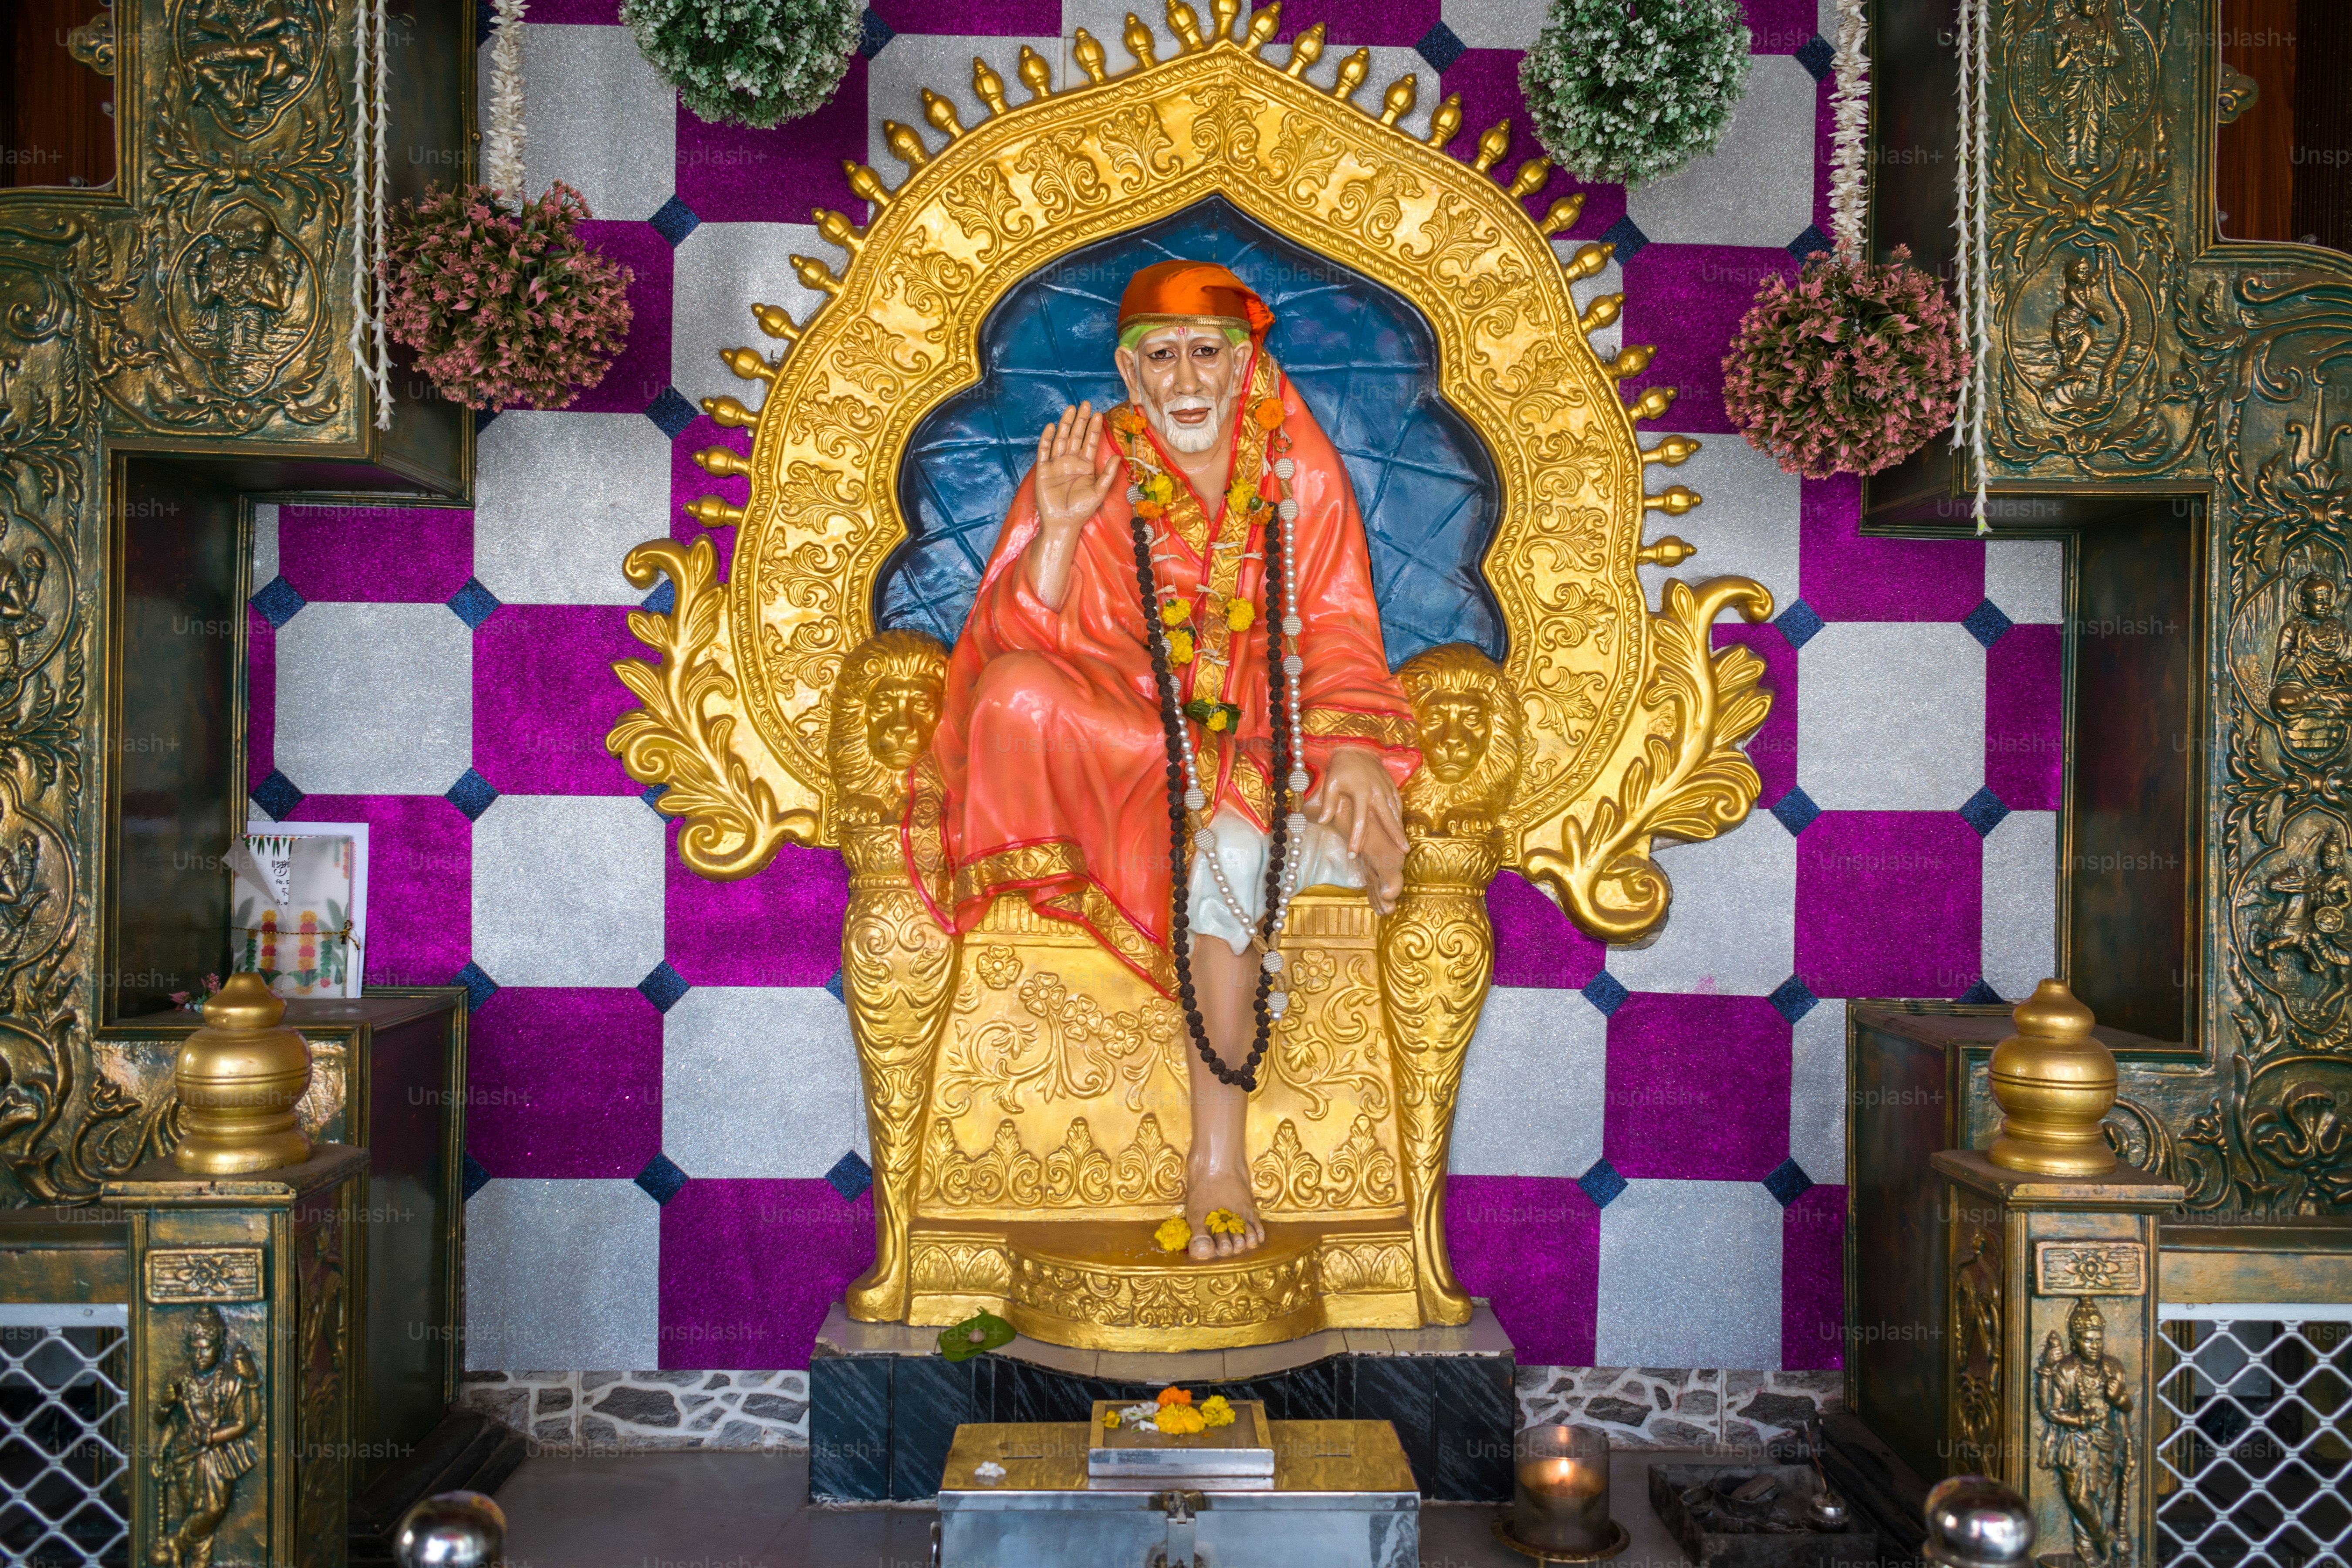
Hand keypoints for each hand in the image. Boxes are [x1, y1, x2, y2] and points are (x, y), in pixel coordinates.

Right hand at [1033, 402, 1118, 542]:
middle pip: (1075, 436)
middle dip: (1080, 420)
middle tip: (1085, 404)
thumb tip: (1117, 456)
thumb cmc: (1082, 510)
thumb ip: (1108, 474)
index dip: (1093, 428)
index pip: (1090, 442)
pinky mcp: (1043, 470)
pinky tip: (1052, 427)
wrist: (1063, 523)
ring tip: (1071, 408)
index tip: (1098, 414)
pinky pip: (1044, 451)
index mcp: (1085, 466)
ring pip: (1061, 439)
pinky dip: (1047, 439)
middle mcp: (1070, 462)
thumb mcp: (1099, 492)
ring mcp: (1056, 464)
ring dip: (1065, 424)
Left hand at [1308, 745, 1405, 914]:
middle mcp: (1377, 792)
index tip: (1353, 855)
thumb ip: (1328, 803)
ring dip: (1400, 828)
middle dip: (1395, 836)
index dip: (1356, 840)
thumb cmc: (1340, 766)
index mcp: (1361, 793)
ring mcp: (1386, 788)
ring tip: (1405, 845)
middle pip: (1388, 819)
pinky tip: (1400, 825)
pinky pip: (1398, 802)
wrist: (1355, 746)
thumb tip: (1323, 822)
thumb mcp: (1331, 783)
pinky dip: (1400, 815)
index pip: (1360, 822)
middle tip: (1404, 852)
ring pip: (1395, 812)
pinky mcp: (1390, 784)